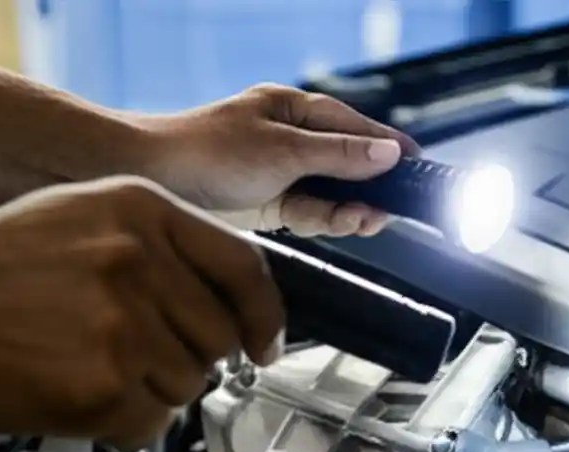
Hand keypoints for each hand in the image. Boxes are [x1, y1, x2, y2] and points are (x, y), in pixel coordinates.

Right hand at [0, 176, 283, 448]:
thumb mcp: (83, 219)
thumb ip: (163, 248)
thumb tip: (234, 301)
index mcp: (141, 209)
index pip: (245, 265)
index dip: (264, 314)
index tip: (265, 342)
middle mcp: (139, 260)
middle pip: (220, 337)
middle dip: (186, 356)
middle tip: (127, 352)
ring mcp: (123, 323)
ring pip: (189, 384)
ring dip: (150, 391)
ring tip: (87, 366)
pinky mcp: (104, 384)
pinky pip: (152, 423)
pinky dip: (122, 424)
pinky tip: (75, 394)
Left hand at [131, 84, 419, 237]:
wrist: (149, 182)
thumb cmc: (205, 152)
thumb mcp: (284, 150)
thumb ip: (340, 155)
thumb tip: (389, 153)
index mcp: (294, 111)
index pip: (356, 128)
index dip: (389, 148)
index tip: (419, 167)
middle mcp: (291, 140)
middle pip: (350, 165)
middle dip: (374, 186)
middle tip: (395, 205)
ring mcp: (282, 174)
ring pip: (334, 193)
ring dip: (353, 207)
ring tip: (369, 219)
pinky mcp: (270, 205)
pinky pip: (313, 213)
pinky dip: (331, 220)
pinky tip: (346, 222)